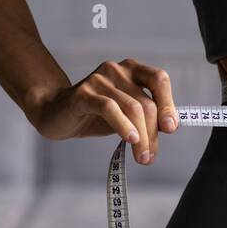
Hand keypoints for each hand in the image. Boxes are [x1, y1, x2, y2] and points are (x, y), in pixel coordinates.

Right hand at [28, 57, 178, 165]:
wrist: (55, 115)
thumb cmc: (94, 115)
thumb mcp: (125, 116)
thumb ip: (145, 117)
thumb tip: (170, 127)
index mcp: (131, 70)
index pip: (159, 79)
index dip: (168, 103)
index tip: (171, 128)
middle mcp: (117, 70)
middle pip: (146, 102)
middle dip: (152, 133)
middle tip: (149, 157)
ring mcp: (99, 80)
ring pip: (132, 108)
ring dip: (141, 137)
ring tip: (142, 157)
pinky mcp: (83, 94)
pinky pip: (109, 108)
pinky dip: (123, 125)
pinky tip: (130, 139)